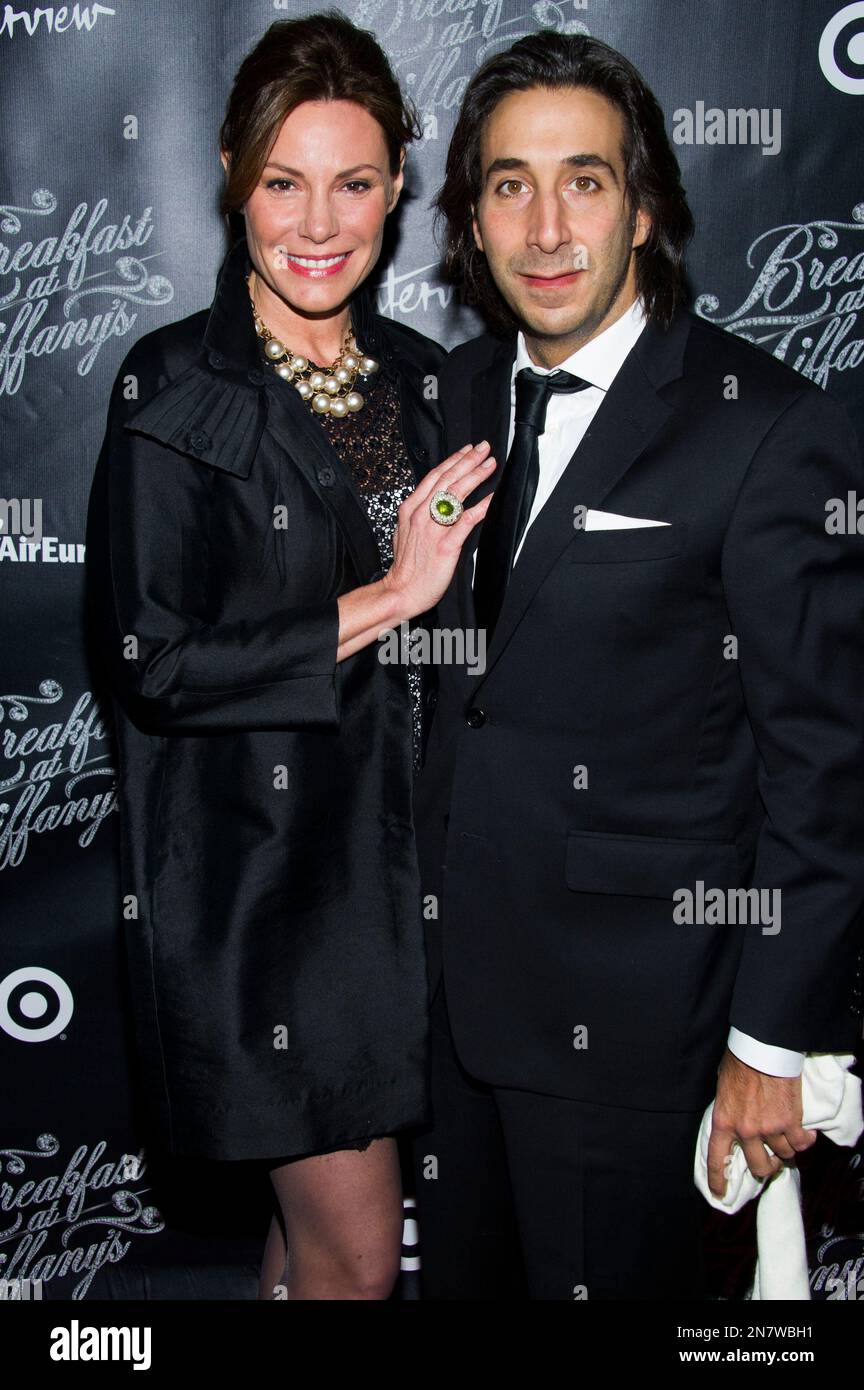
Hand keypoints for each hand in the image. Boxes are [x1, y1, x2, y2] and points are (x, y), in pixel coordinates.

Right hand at [380, 441, 496, 619]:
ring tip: (490, 464)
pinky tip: (493, 498)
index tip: (467, 450)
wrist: (402, 591)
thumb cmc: (406, 566)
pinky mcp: (446, 545)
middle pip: (448, 479)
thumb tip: (431, 503)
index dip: (453, 460)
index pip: (434, 476)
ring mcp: (433, 529)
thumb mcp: (404, 532)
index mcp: (411, 509)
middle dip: (468, 460)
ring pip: (456, 494)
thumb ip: (418, 514)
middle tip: (484, 449)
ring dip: (475, 476)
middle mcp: (421, 515)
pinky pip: (467, 521)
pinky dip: (482, 507)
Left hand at [707, 1047, 817, 1197]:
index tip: (719, 1192)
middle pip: (759, 1167)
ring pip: (783, 1154)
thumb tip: (734, 1117)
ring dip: (787, 1148)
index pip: (717, 1159)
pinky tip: (806, 1133)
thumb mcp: (723, 1088)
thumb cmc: (740, 1062)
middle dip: (766, 1167)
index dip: (718, 1179)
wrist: (762, 1050)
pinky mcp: (790, 1122)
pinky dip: (806, 1140)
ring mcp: (769, 1129)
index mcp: (723, 1121)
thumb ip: (729, 1109)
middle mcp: (745, 1131)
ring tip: (788, 1136)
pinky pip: (801, 1143)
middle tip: (771, 1159)